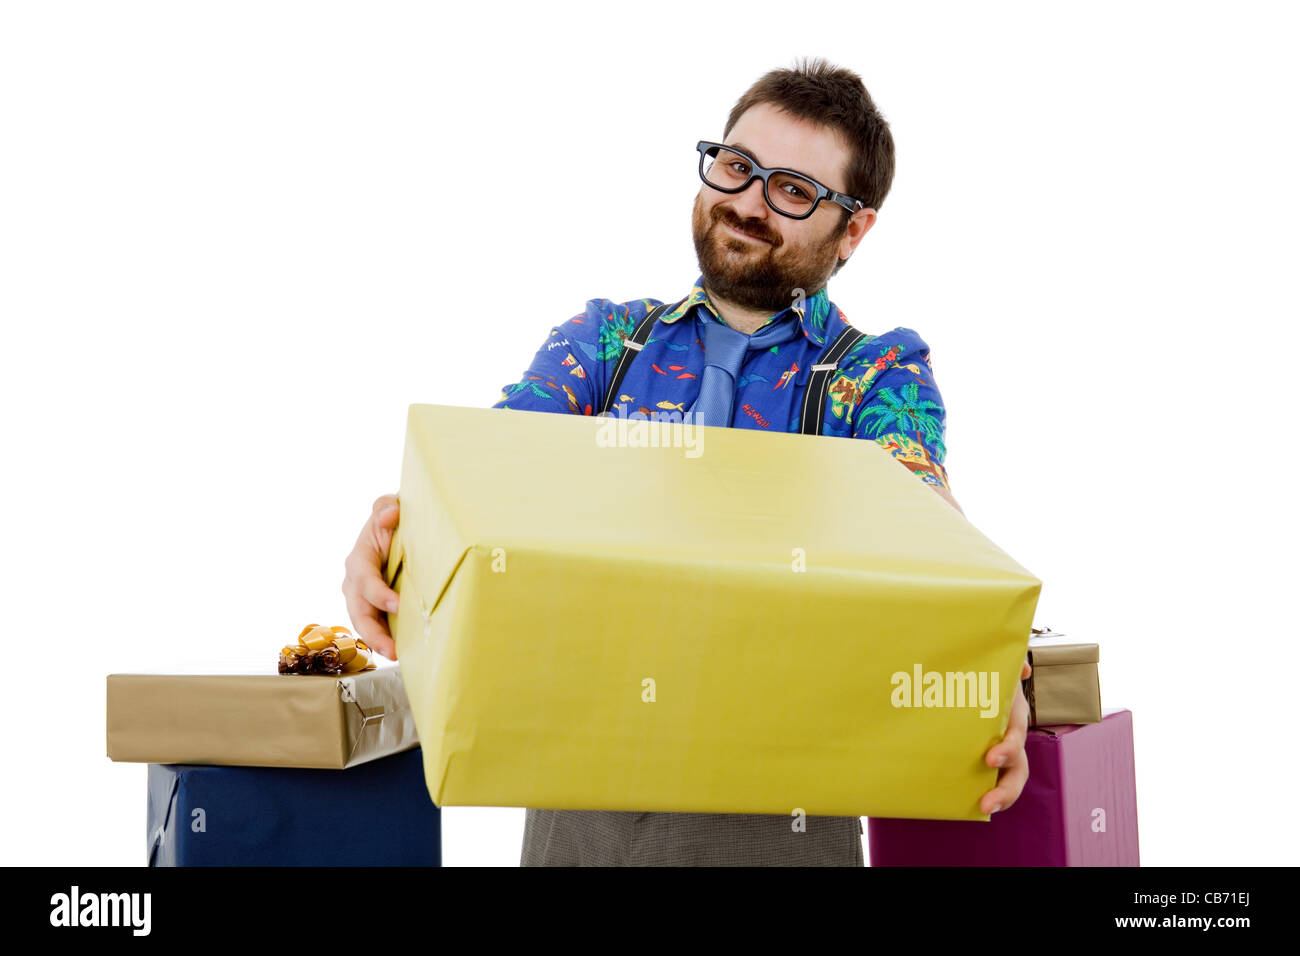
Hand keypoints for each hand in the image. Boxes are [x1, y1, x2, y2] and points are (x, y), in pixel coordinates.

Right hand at [341, 493, 400, 660]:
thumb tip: (389, 515)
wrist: (395, 528)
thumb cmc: (392, 517)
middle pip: (359, 612)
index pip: (366, 581)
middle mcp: (355, 582)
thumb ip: (386, 506)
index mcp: (359, 559)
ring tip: (397, 656)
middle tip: (393, 650)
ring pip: (364, 624)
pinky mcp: (373, 607)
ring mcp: (362, 597)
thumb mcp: (389, 506)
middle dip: (374, 633)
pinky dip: (385, 639)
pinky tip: (402, 651)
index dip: (380, 595)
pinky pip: (375, 625)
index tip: (398, 605)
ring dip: (378, 643)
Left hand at [980, 658, 1031, 813]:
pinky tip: (958, 804)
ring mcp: (998, 754)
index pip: (1015, 738)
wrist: (969, 685)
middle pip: (1016, 771)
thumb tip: (1024, 668)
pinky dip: (976, 794)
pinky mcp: (981, 763)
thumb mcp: (994, 668)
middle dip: (1006, 791)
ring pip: (1006, 782)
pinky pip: (984, 783)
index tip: (989, 759)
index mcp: (1011, 719)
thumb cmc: (983, 677)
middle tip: (987, 804)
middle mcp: (1009, 740)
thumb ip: (1010, 662)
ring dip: (999, 799)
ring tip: (980, 810)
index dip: (1007, 750)